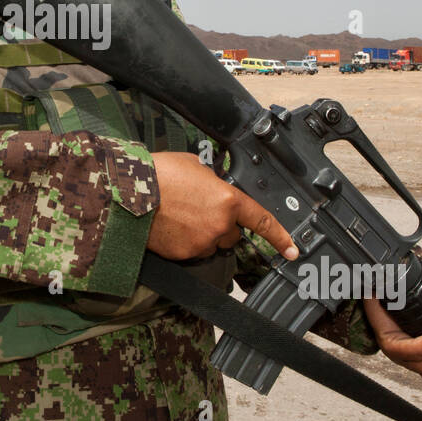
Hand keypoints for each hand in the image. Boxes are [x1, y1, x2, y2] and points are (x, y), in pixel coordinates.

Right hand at [147, 151, 297, 261]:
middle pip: (231, 233)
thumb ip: (213, 180)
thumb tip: (214, 186)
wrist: (128, 192)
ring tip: (177, 214)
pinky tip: (169, 225)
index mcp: (227, 200)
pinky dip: (183, 240)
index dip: (279, 237)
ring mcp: (200, 243)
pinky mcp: (182, 255)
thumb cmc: (159, 173)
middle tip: (196, 208)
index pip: (261, 220)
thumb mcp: (195, 165)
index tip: (292, 249)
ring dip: (200, 232)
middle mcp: (219, 225)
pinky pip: (191, 250)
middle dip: (220, 224)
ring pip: (209, 242)